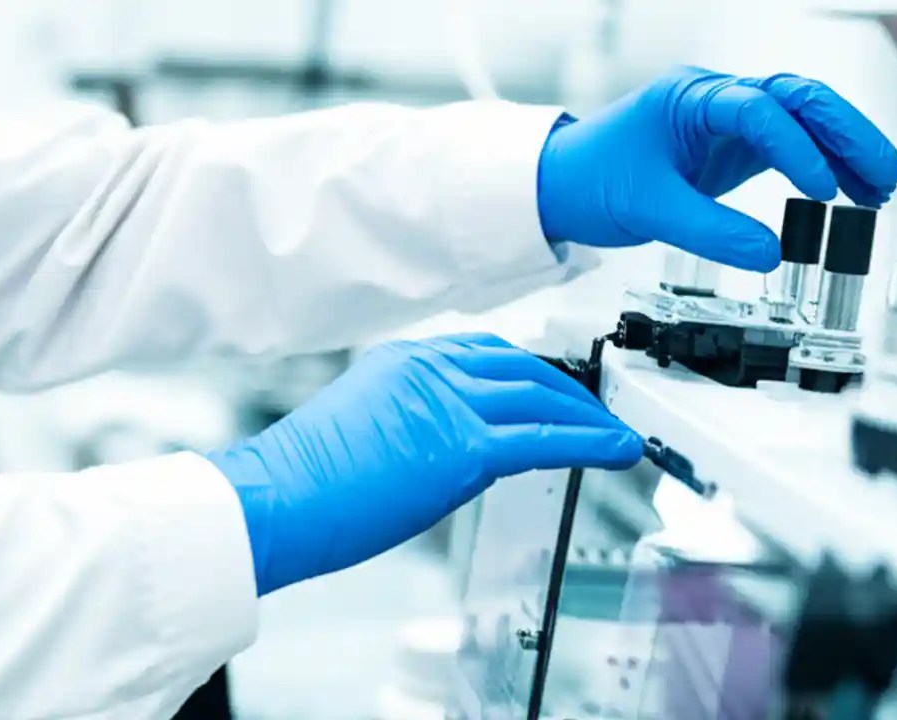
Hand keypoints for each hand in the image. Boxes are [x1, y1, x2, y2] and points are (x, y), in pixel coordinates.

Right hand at [206, 333, 642, 595]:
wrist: (278, 499)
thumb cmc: (303, 480)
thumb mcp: (361, 425)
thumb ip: (410, 419)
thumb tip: (447, 447)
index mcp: (402, 359)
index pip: (485, 353)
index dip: (531, 372)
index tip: (555, 389)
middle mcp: (429, 368)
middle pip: (522, 368)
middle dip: (570, 390)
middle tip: (599, 409)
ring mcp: (447, 402)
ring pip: (542, 399)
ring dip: (589, 417)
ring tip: (617, 433)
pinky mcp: (462, 446)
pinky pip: (545, 439)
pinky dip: (591, 442)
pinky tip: (617, 450)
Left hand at [538, 66, 896, 271]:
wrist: (560, 184)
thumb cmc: (590, 178)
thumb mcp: (648, 210)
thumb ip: (710, 232)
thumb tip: (769, 253)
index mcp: (689, 99)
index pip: (759, 109)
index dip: (795, 147)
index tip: (819, 188)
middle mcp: (715, 100)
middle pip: (798, 99)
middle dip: (845, 134)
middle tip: (882, 174)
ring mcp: (726, 122)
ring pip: (802, 121)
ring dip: (843, 151)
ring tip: (880, 188)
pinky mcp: (732, 148)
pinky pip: (788, 148)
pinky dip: (820, 167)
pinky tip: (848, 194)